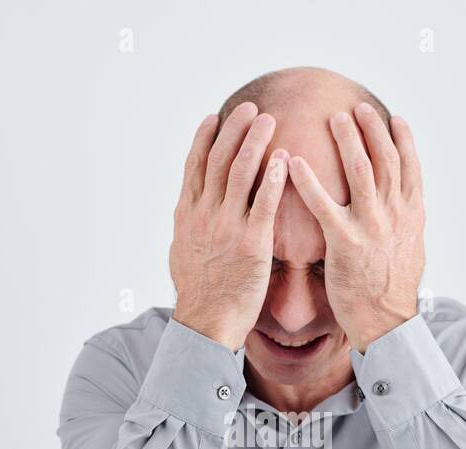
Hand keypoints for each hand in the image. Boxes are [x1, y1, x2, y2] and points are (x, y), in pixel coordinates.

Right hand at [169, 102, 288, 351]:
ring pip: (239, 173)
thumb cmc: (199, 293)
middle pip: (219, 160)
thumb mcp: (182, 252)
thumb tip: (187, 212)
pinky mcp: (250, 243)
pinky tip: (283, 159)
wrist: (205, 323)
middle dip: (234, 129)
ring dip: (255, 142)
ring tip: (268, 120)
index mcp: (187, 214)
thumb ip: (188, 227)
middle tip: (250, 108)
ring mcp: (226, 226)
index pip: (194, 165)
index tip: (216, 116)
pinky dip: (272, 178)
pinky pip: (263, 203)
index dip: (205, 138)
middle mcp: (204, 214)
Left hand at [287, 103, 425, 352]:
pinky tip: (292, 162)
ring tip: (334, 119)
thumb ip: (406, 220)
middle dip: (371, 129)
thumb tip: (407, 201)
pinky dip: (307, 180)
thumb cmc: (393, 289)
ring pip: (360, 171)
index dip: (402, 139)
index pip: (411, 166)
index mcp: (412, 214)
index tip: (392, 118)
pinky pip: (323, 205)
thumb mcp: (411, 248)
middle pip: (385, 158)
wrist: (386, 322)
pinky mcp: (345, 242)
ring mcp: (371, 226)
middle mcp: (394, 214)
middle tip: (356, 107)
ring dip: (347, 140)